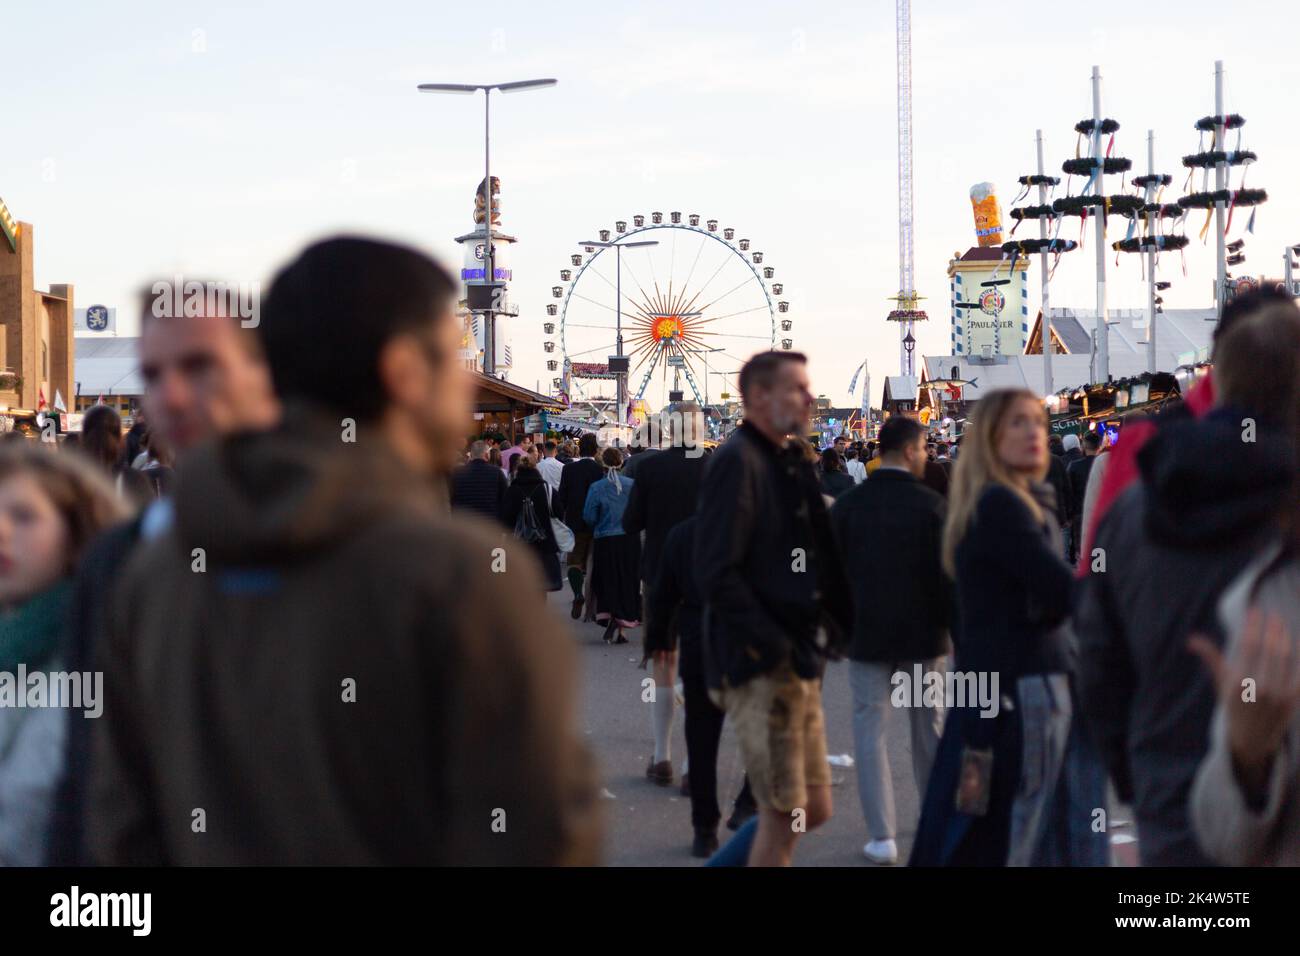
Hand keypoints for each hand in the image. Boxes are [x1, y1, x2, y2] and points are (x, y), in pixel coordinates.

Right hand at [1190, 610, 1299, 794]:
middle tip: (1273, 614)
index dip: (1252, 626)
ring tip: (1282, 625)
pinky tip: (1297, 644)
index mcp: (1238, 682)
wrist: (1252, 739)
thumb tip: (1192, 640)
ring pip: (1285, 658)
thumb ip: (1211, 659)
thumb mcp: (1221, 683)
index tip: (1254, 611)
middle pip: (1269, 649)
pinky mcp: (1294, 700)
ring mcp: (1279, 694)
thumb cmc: (1234, 707)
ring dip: (1285, 638)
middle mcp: (1259, 687)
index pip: (1248, 646)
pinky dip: (1299, 657)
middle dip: (1272, 628)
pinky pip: (1299, 672)